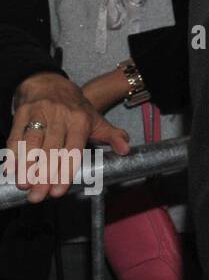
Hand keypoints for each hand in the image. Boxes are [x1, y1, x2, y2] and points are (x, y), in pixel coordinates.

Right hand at [6, 73, 129, 202]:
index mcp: (80, 120)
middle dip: (43, 176)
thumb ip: (112, 136)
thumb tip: (126, 150)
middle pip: (51, 151)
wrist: (49, 83)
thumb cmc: (74, 108)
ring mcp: (40, 113)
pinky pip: (16, 135)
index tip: (58, 192)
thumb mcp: (96, 119)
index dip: (65, 171)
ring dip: (26, 166)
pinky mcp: (23, 113)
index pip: (73, 150)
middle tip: (37, 196)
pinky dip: (13, 154)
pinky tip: (10, 170)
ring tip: (24, 185)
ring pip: (32, 143)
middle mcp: (60, 116)